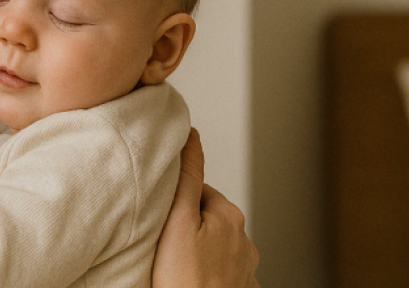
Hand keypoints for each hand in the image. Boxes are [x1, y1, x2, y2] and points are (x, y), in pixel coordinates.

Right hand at [152, 128, 259, 287]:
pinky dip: (208, 274)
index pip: (198, 193)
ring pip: (215, 247)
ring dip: (199, 252)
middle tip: (165, 247)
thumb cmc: (181, 282)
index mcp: (231, 216)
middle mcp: (245, 240)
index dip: (175, 205)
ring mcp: (247, 269)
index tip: (161, 223)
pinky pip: (222, 273)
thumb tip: (192, 135)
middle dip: (189, 228)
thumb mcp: (177, 222)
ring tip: (177, 269)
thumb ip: (187, 177)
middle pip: (207, 220)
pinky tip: (192, 282)